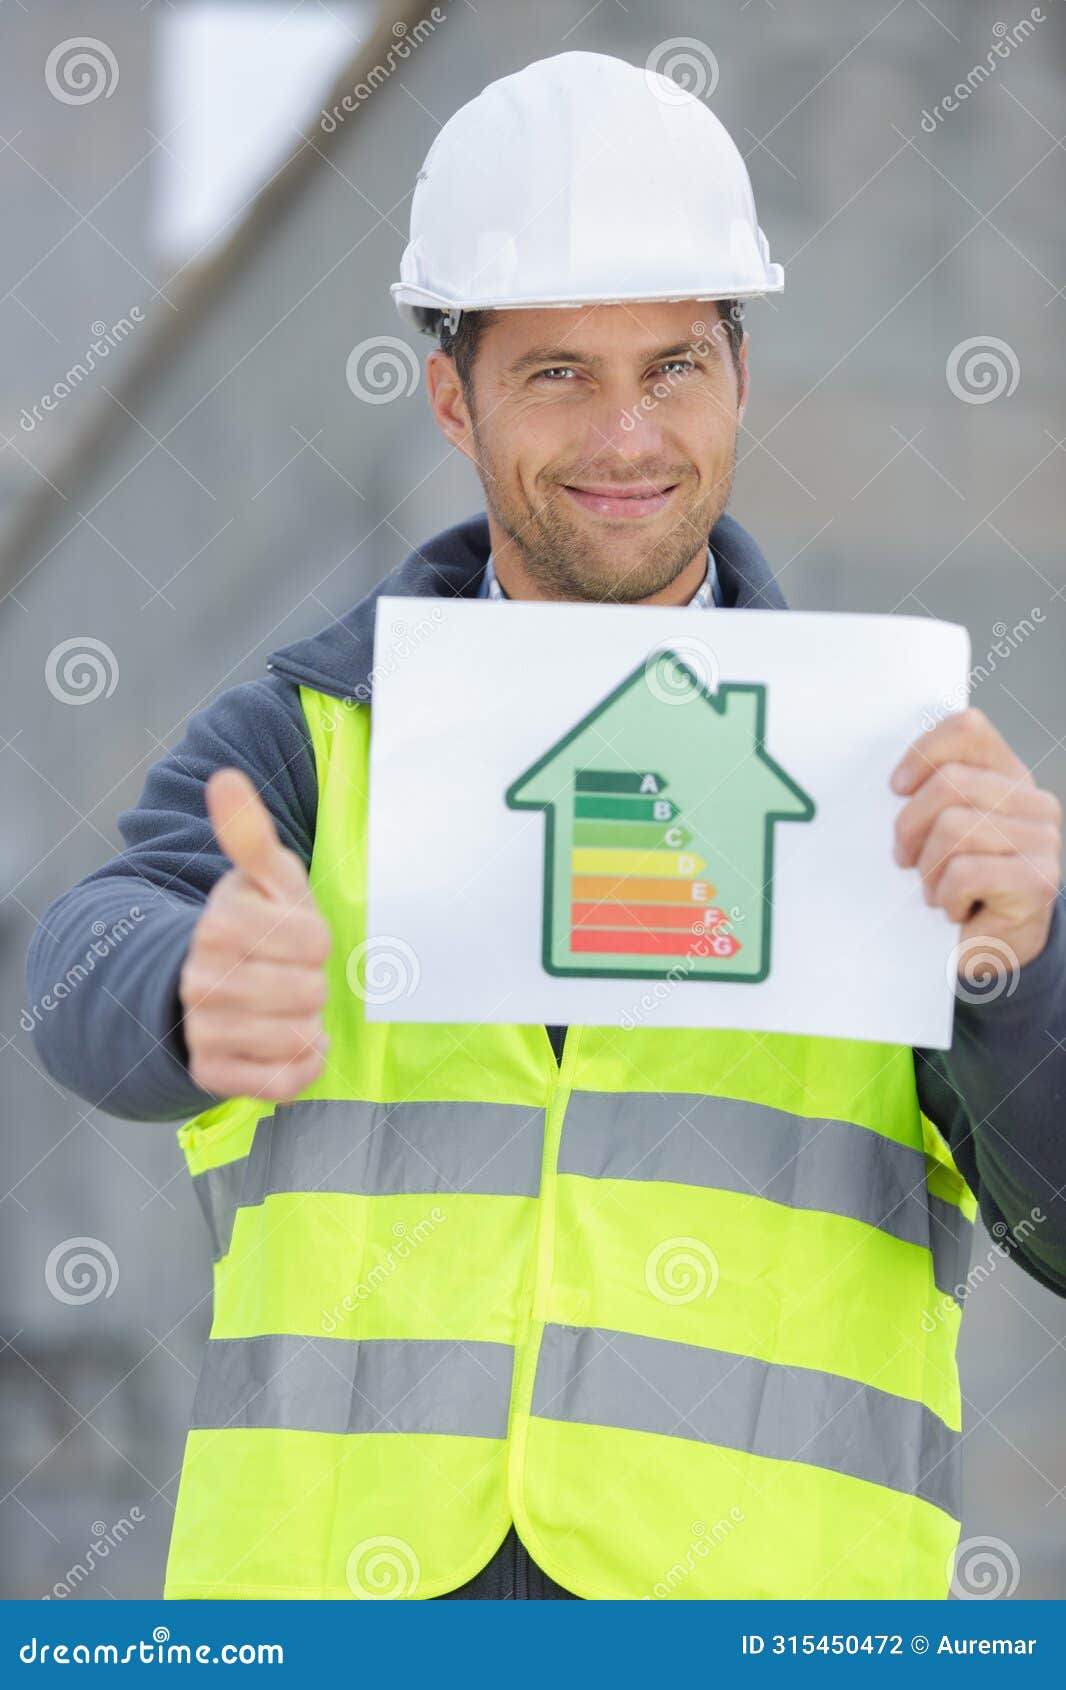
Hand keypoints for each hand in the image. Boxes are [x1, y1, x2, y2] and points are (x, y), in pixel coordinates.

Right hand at [179, 768, 331, 1099]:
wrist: (210, 987)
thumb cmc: (259, 925)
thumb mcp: (265, 879)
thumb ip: (251, 834)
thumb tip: (226, 779)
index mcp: (219, 924)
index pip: (315, 942)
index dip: (317, 941)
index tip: (297, 936)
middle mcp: (201, 980)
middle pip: (310, 993)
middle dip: (313, 985)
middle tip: (291, 976)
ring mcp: (203, 1031)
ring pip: (298, 1037)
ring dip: (308, 1025)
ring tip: (287, 1008)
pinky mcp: (211, 1075)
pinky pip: (282, 1083)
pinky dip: (299, 1067)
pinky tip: (291, 1045)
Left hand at [891, 706, 1061, 972]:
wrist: (992, 946)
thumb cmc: (958, 884)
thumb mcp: (939, 831)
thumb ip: (930, 795)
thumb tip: (894, 784)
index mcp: (1008, 776)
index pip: (969, 730)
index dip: (923, 752)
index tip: (896, 789)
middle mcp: (1034, 801)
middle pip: (951, 782)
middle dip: (911, 824)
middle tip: (905, 858)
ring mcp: (1043, 839)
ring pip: (954, 827)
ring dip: (928, 868)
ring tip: (934, 888)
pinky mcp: (1039, 879)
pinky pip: (966, 872)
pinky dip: (945, 896)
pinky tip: (954, 908)